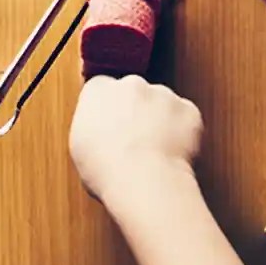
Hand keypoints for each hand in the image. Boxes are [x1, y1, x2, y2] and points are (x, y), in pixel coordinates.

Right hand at [69, 75, 202, 207]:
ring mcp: (163, 94)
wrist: (142, 179)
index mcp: (97, 91)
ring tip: (154, 152)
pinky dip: (183, 131)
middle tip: (134, 141)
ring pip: (163, 103)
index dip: (108, 110)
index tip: (111, 127)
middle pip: (134, 91)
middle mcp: (131, 84)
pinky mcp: (187, 108)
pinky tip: (172, 153)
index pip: (101, 89)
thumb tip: (99, 131)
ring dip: (161, 120)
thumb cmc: (106, 169)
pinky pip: (185, 116)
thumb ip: (90, 126)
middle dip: (136, 111)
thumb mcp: (78, 147)